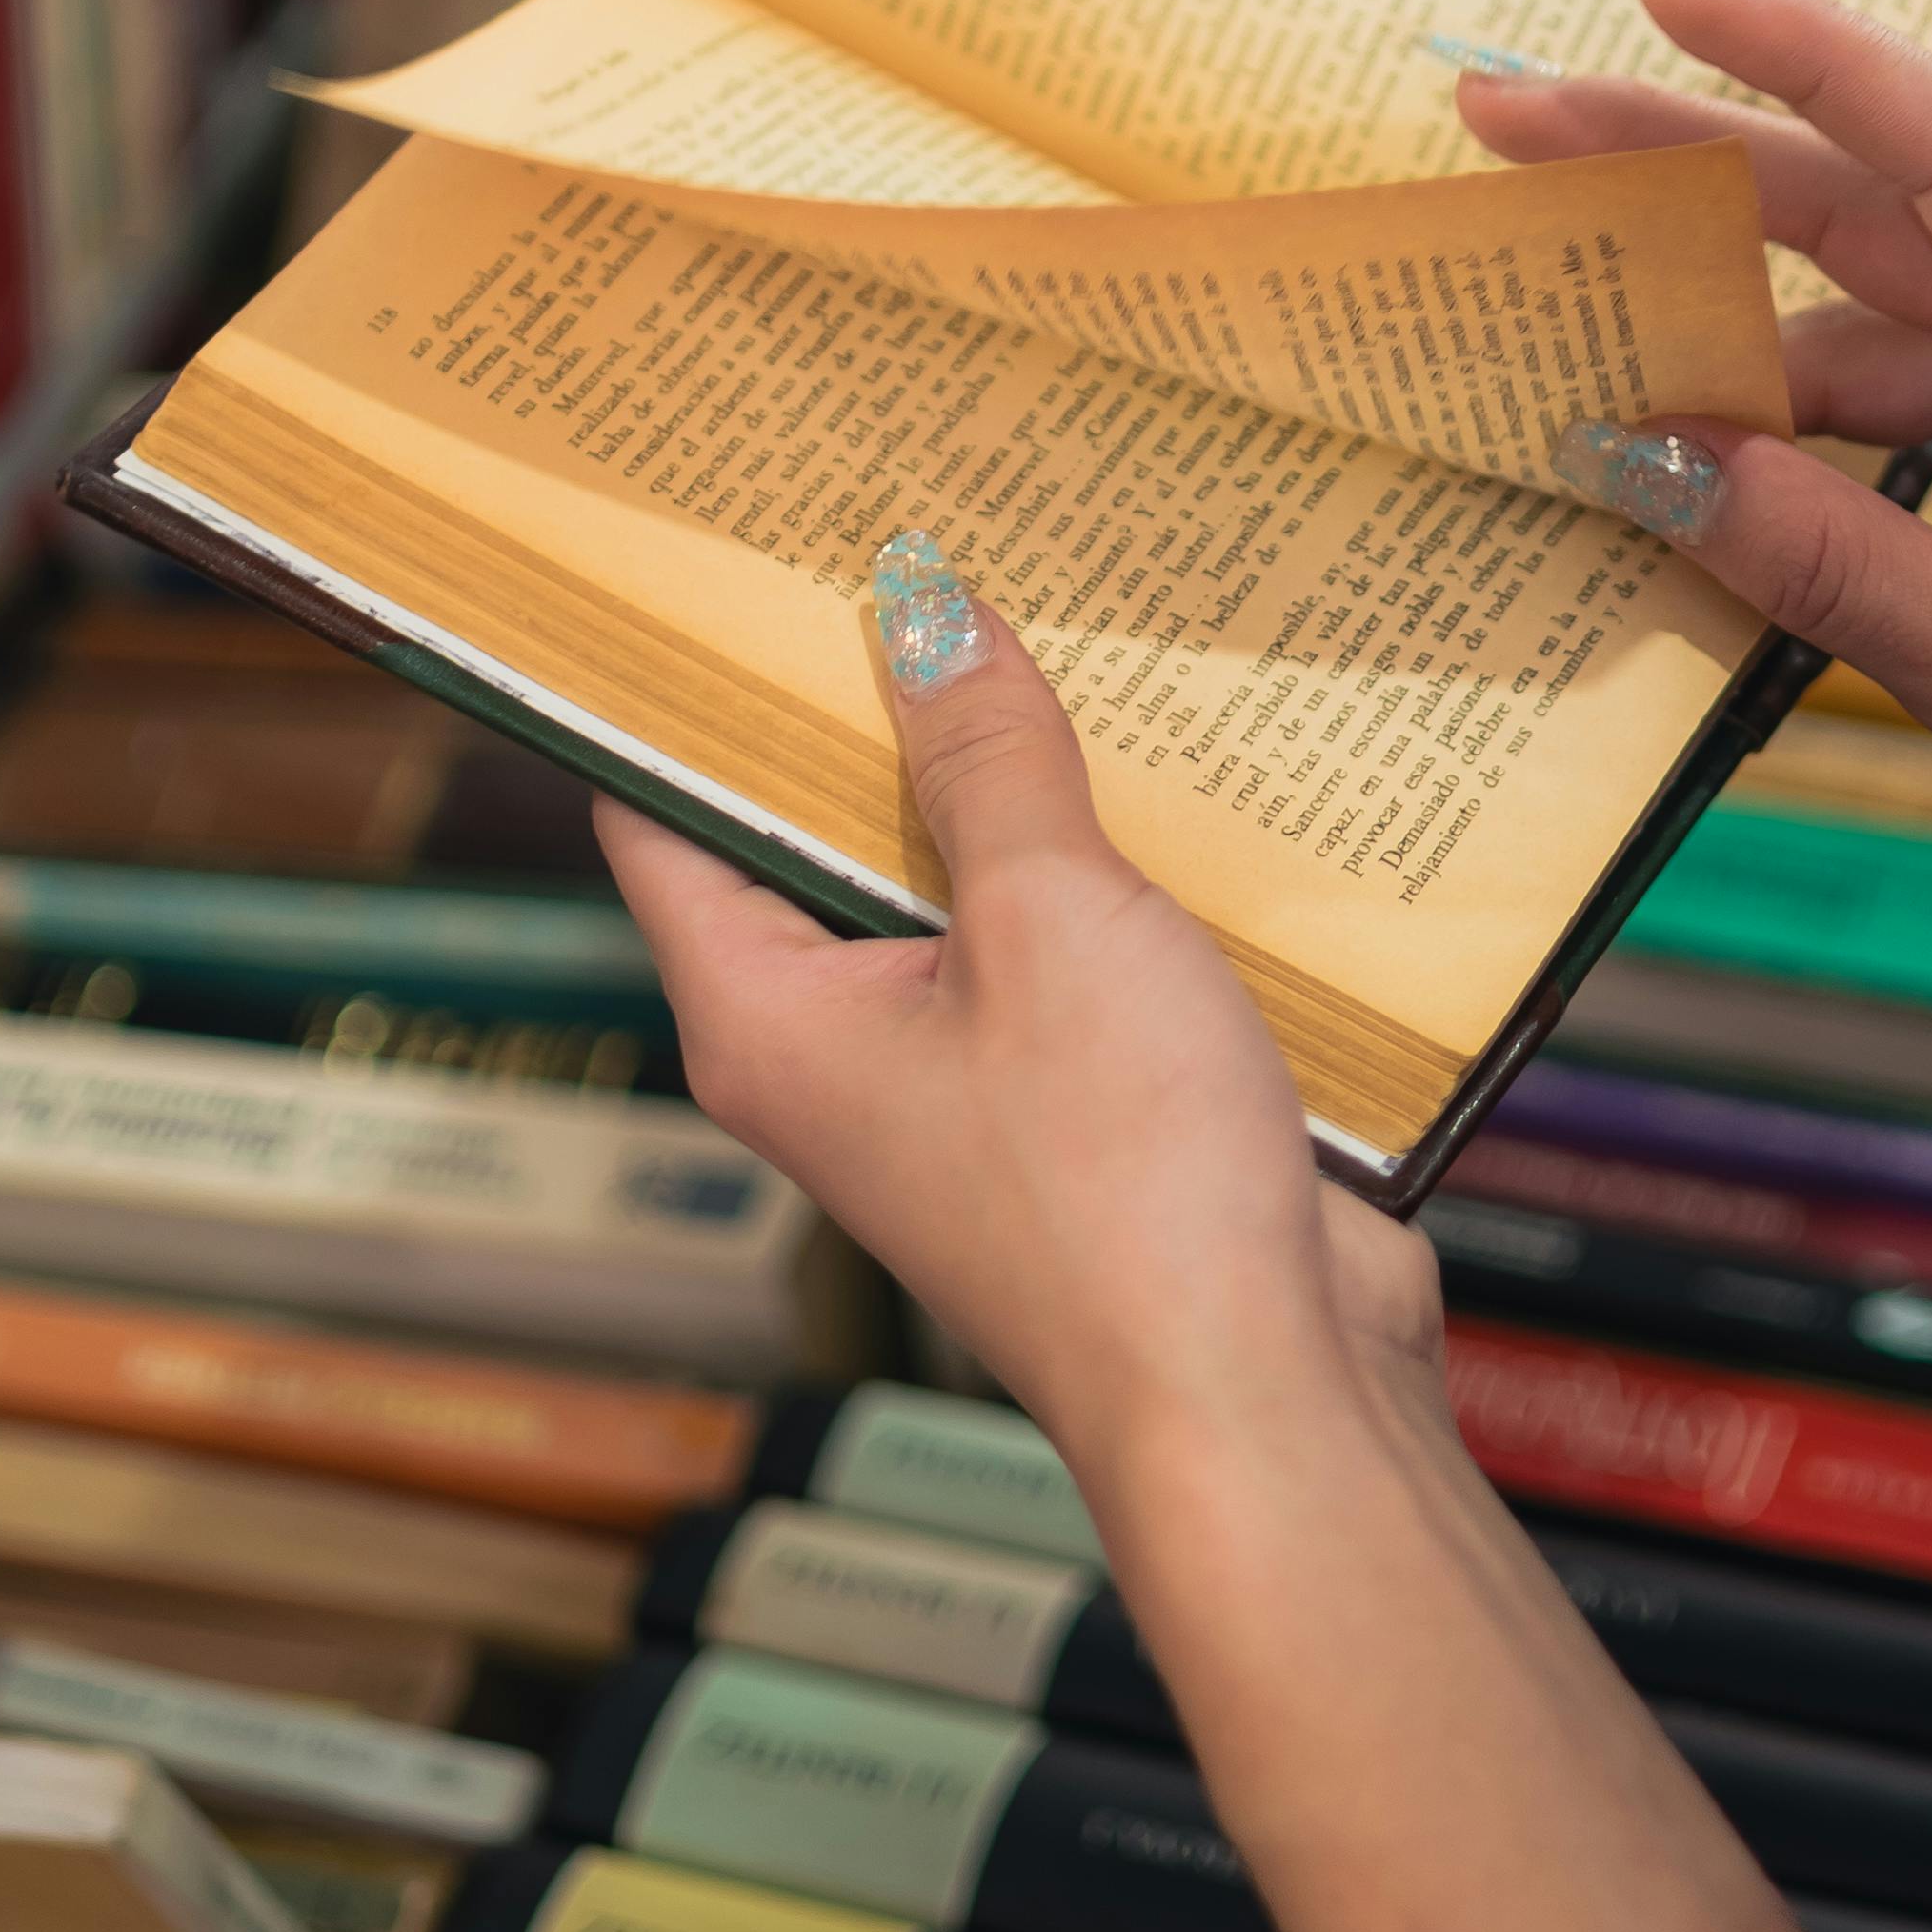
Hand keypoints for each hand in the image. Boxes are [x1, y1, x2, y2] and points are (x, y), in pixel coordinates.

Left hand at [600, 556, 1865, 1931]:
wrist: (1270, 1397)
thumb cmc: (1125, 1194)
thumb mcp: (1050, 920)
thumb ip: (987, 758)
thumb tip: (919, 603)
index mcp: (769, 1015)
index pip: (662, 808)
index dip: (676, 677)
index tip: (702, 550)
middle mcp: (839, 1053)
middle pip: (821, 832)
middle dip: (878, 697)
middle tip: (916, 534)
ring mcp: (962, 1084)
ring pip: (963, 884)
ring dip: (1016, 778)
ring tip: (1059, 613)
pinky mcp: (1081, 1105)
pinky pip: (1071, 947)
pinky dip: (1112, 866)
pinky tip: (1180, 766)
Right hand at [1472, 0, 1931, 992]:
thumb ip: (1824, 562)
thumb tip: (1646, 458)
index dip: (1803, 48)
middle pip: (1874, 203)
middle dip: (1692, 155)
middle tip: (1514, 120)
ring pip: (1866, 311)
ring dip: (1721, 310)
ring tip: (1563, 308)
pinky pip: (1893, 401)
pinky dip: (1785, 419)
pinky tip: (1681, 445)